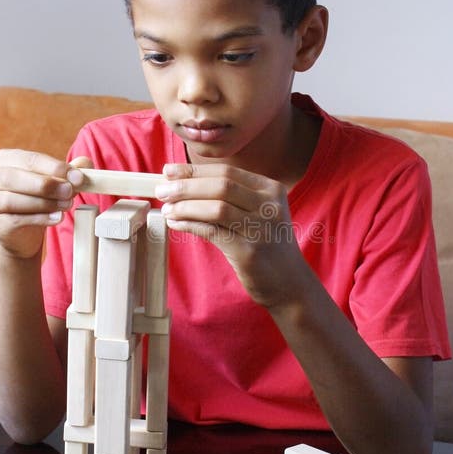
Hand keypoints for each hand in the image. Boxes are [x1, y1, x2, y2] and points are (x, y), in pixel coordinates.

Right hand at [0, 150, 90, 258]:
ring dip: (44, 202)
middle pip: (15, 177)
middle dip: (46, 184)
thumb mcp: (54, 181)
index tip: (77, 177)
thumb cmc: (37, 199)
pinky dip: (40, 218)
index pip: (30, 159)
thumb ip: (68, 171)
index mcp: (5, 159)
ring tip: (66, 205)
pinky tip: (57, 217)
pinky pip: (17, 219)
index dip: (55, 167)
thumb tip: (86, 163)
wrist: (24, 233)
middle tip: (69, 190)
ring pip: (13, 199)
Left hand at [155, 163, 307, 305]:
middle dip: (185, 186)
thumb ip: (233, 196)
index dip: (194, 170)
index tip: (169, 171)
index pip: (227, 171)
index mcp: (270, 189)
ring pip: (216, 208)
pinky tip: (175, 224)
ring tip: (167, 208)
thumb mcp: (259, 212)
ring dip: (185, 206)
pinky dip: (190, 225)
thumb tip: (186, 183)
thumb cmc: (266, 245)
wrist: (289, 283)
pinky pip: (213, 232)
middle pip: (220, 186)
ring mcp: (261, 228)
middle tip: (162, 189)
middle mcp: (269, 205)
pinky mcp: (249, 252)